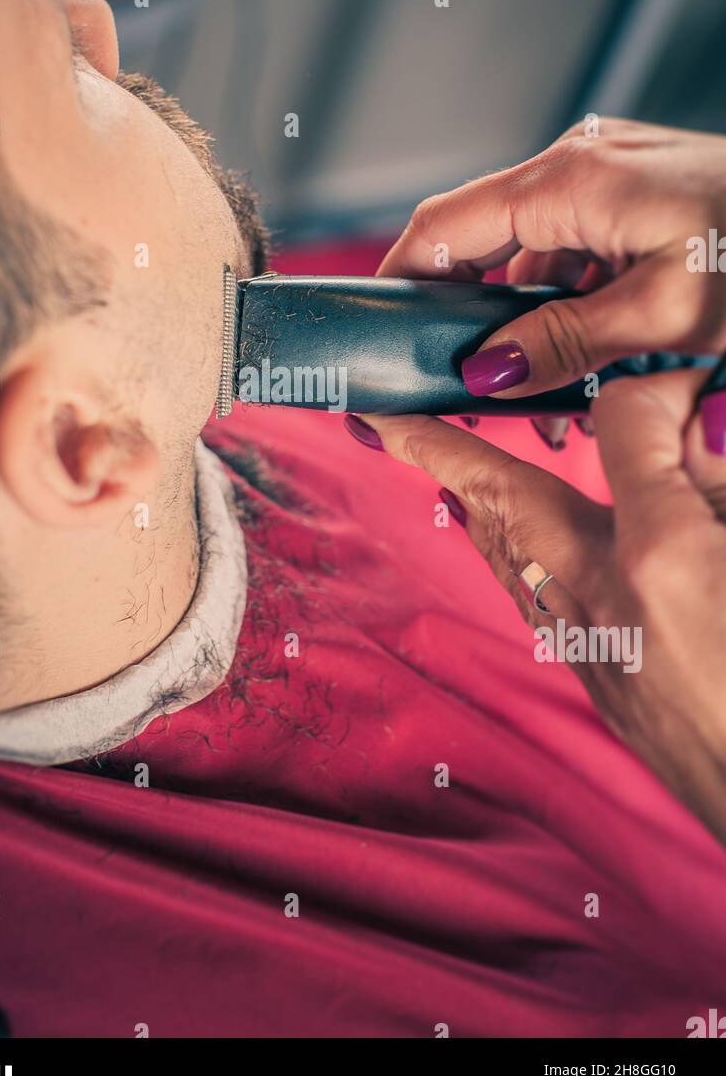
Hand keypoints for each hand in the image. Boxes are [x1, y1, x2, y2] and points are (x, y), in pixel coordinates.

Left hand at [347, 369, 725, 847]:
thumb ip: (723, 479)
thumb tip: (690, 419)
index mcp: (664, 554)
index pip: (627, 425)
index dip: (653, 390)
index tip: (680, 387)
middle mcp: (608, 598)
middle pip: (507, 498)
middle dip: (442, 447)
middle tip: (384, 413)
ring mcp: (599, 649)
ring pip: (507, 555)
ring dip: (465, 500)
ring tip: (425, 461)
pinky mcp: (607, 688)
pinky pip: (534, 601)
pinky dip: (507, 556)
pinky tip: (503, 544)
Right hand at [378, 119, 725, 446]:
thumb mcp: (666, 315)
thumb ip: (565, 343)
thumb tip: (484, 373)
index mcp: (569, 180)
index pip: (442, 225)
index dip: (399, 280)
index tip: (377, 337)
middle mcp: (578, 165)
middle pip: (484, 246)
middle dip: (479, 326)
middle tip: (484, 401)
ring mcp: (609, 175)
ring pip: (534, 260)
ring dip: (534, 330)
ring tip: (563, 407)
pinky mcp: (636, 194)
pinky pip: (578, 254)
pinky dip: (575, 310)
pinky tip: (599, 365)